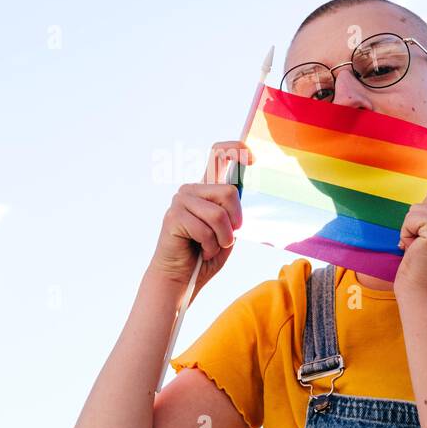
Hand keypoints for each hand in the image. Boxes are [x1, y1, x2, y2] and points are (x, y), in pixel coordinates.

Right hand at [148, 140, 251, 297]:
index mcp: (206, 189)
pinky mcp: (173, 217)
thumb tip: (237, 191)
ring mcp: (180, 201)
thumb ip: (231, 210)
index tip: (252, 158)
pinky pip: (205, 230)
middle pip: (229, 192)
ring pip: (218, 214)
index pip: (218, 154)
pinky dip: (209, 247)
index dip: (236, 149)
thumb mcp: (226, 230)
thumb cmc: (204, 254)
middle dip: (234, 221)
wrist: (180, 278)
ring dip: (221, 238)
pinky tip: (199, 250)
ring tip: (211, 247)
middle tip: (226, 238)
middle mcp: (191, 190)